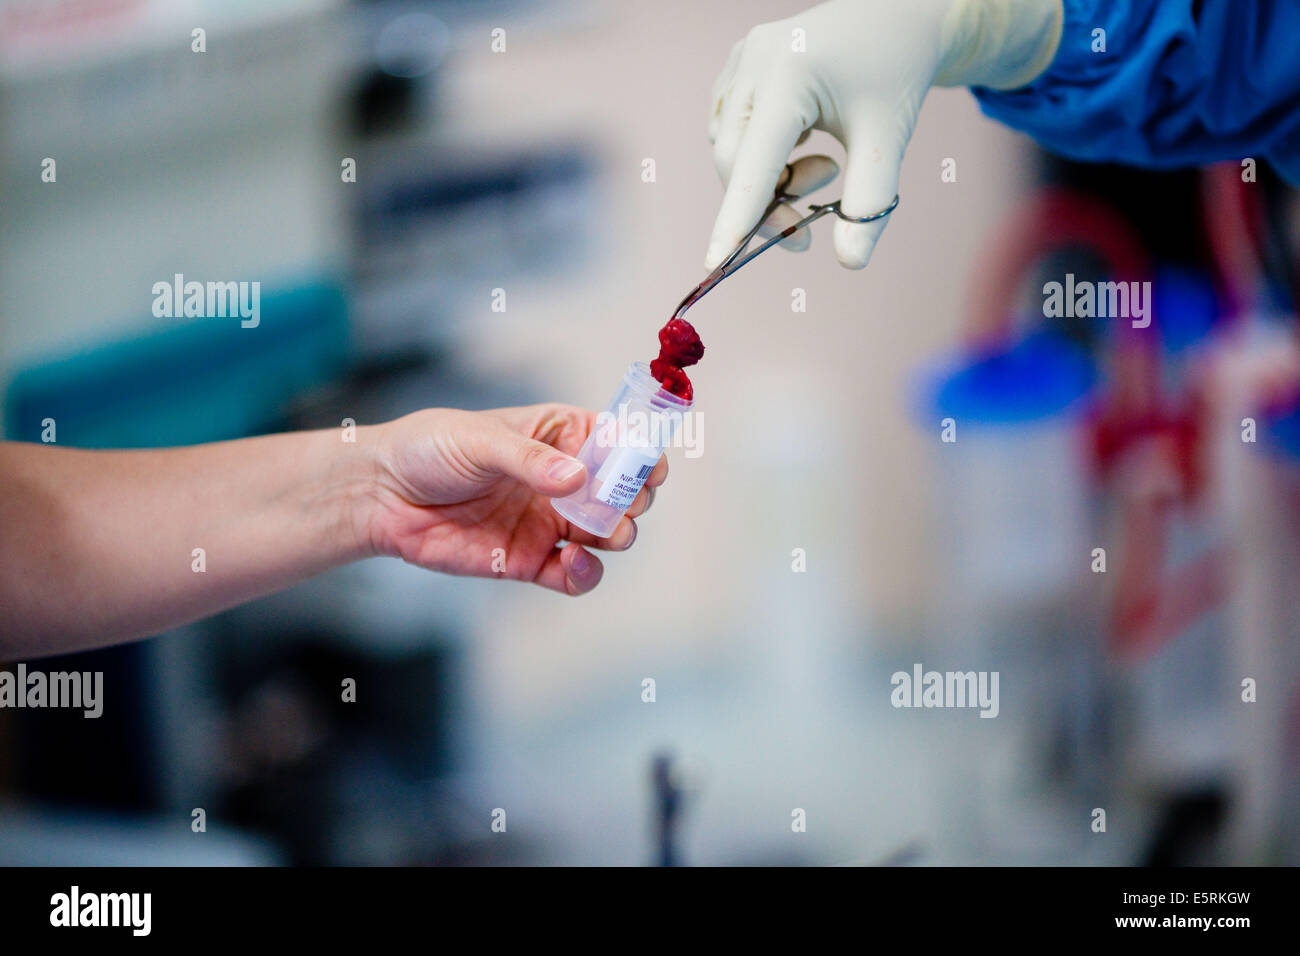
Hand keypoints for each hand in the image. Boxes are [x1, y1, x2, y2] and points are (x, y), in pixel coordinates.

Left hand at [360, 404, 666, 594]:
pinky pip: (575, 574)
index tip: (650, 466)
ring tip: (609, 531)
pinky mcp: (531, 560)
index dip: (641, 454)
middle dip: (635, 497)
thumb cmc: (428, 449)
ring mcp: (549, 522)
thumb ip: (530, 461)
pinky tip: (576, 562)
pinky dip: (586, 573)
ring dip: (619, 533)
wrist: (381, 495)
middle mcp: (563, 479)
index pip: (618, 442)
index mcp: (559, 435)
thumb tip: (577, 480)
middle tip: (626, 501)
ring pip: (608, 533)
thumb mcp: (480, 441)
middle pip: (623, 491)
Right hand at [706, 0, 1061, 269]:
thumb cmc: (895, 74)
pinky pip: (730, 129)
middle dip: (772, 202)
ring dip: (771, 179)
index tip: (716, 264)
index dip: (734, 219)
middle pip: (735, 163)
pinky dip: (759, 155)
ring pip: (730, 150)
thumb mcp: (888, 139)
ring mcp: (740, 60)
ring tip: (824, 162)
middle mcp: (753, 62)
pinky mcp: (736, 64)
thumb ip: (870, 203)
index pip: (752, 164)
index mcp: (790, 74)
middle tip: (819, 208)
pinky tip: (800, 139)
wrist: (896, 16)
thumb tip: (851, 262)